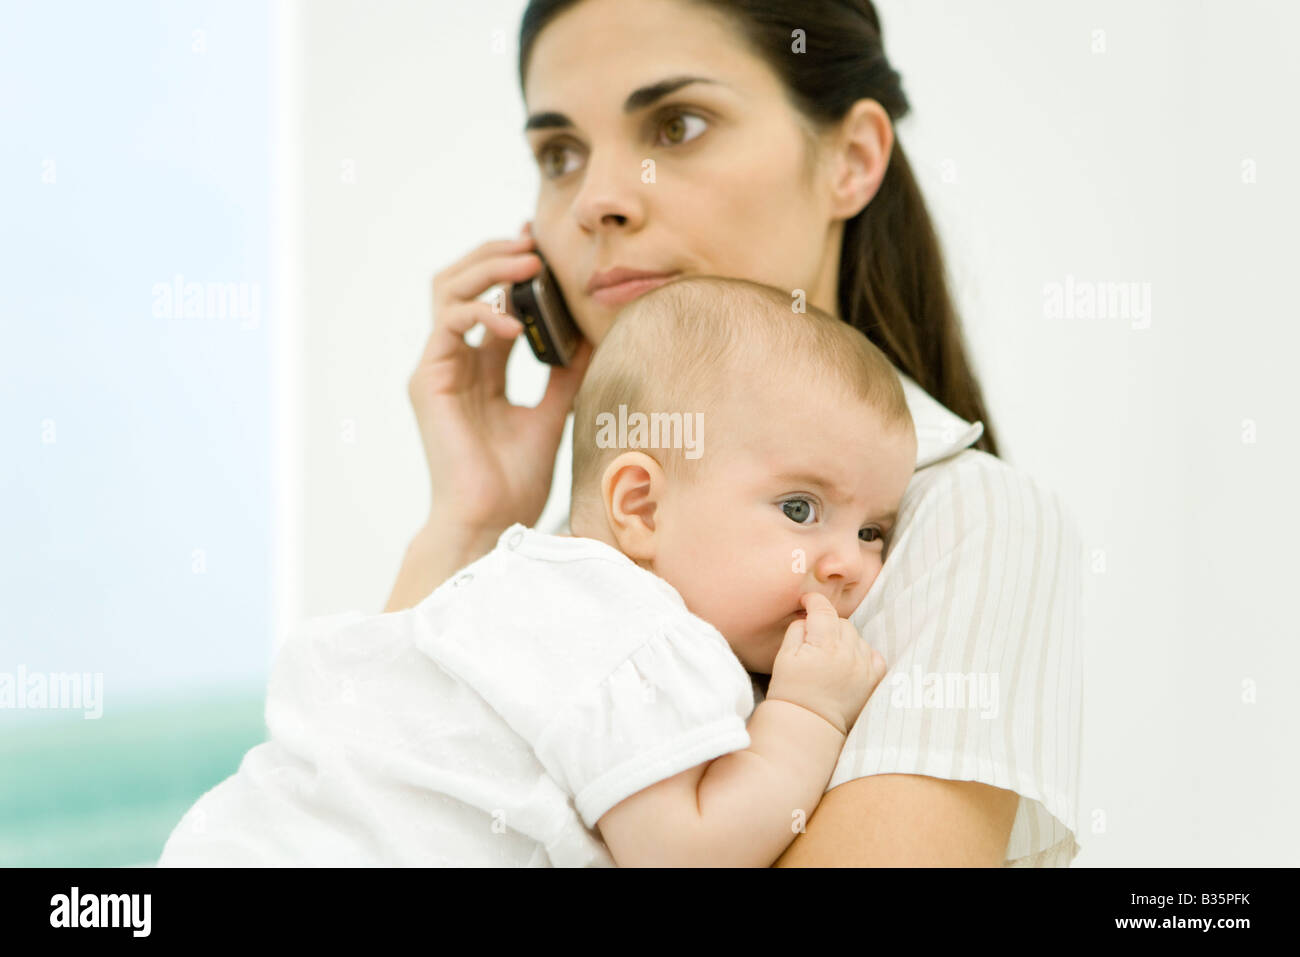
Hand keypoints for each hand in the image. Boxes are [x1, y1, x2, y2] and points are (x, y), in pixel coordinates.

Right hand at [408, 221, 594, 536]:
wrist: (491, 523)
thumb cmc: (516, 482)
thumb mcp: (553, 414)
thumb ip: (565, 375)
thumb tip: (593, 336)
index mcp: (483, 370)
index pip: (495, 301)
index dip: (516, 271)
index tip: (547, 250)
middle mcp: (457, 362)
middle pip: (465, 283)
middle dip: (497, 254)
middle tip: (533, 240)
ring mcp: (439, 369)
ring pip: (449, 290)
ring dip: (487, 268)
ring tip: (527, 263)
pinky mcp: (429, 380)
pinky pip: (449, 325)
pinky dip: (480, 311)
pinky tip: (512, 321)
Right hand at [765, 592, 887, 734]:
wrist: (808, 725)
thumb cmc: (791, 691)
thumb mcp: (784, 657)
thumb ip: (796, 630)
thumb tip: (808, 617)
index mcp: (823, 645)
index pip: (823, 610)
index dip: (814, 601)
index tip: (807, 601)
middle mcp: (847, 653)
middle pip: (842, 622)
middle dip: (827, 624)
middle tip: (815, 637)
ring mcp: (863, 667)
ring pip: (857, 637)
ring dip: (844, 639)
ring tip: (830, 655)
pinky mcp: (873, 681)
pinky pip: (874, 655)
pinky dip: (863, 654)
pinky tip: (850, 662)